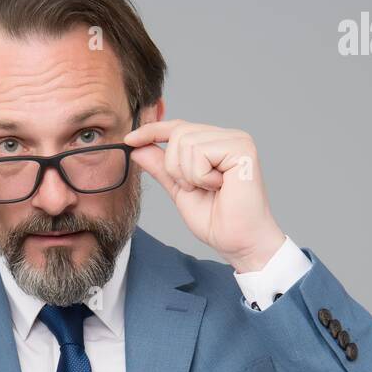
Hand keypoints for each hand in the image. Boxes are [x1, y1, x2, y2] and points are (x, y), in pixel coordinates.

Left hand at [124, 119, 284, 271]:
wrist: (239, 243)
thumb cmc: (218, 222)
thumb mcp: (180, 191)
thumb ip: (162, 169)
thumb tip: (138, 148)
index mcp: (216, 144)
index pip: (179, 128)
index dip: (153, 131)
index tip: (130, 140)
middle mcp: (228, 137)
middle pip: (178, 132)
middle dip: (175, 166)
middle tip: (194, 188)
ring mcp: (237, 140)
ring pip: (186, 142)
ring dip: (188, 174)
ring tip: (210, 189)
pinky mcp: (242, 148)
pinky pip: (200, 152)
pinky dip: (200, 176)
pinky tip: (219, 186)